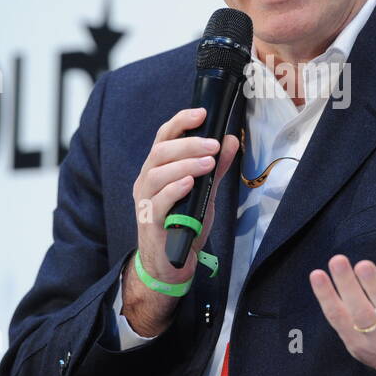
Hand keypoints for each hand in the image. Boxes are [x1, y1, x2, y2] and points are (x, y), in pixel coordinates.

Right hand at [124, 107, 239, 335]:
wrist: (171, 262)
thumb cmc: (184, 223)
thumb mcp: (205, 191)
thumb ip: (216, 167)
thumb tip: (230, 140)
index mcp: (158, 168)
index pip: (164, 137)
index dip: (181, 122)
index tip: (202, 113)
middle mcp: (147, 180)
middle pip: (161, 152)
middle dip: (189, 144)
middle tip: (214, 144)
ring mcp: (145, 201)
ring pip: (158, 174)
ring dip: (184, 164)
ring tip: (208, 162)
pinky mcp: (149, 222)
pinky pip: (158, 202)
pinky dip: (174, 190)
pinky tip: (190, 183)